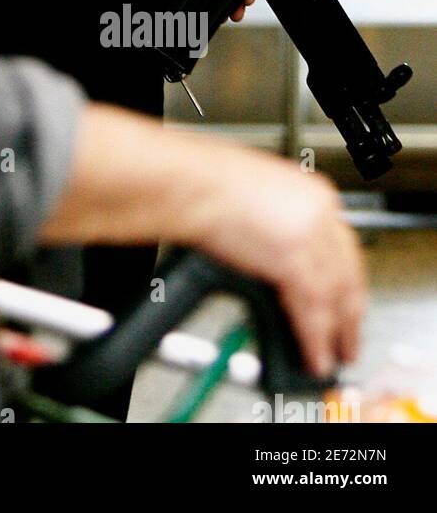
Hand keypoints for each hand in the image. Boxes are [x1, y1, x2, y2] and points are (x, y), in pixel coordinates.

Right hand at [187, 142, 364, 377]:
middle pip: (348, 275)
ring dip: (335, 334)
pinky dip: (313, 340)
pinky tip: (314, 355)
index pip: (343, 247)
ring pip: (334, 298)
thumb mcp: (259, 196)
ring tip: (330, 358)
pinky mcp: (295, 264)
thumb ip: (279, 223)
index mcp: (315, 194)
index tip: (344, 300)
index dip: (345, 281)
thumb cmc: (204, 181)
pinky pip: (312, 313)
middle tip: (348, 339)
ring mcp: (311, 238)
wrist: (189, 183)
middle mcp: (321, 214)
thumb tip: (278, 254)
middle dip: (349, 313)